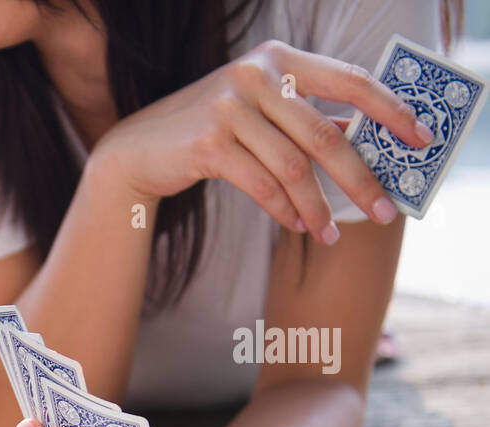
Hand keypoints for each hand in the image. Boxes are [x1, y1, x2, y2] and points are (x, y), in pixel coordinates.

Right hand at [91, 40, 433, 241]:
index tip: (420, 139)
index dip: (390, 111)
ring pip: (293, 166)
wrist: (137, 151)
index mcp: (277, 59)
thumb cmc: (207, 134)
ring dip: (318, 207)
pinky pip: (261, 183)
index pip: (350, 80)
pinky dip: (284, 209)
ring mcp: (229, 107)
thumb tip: (360, 140)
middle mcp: (256, 74)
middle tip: (385, 210)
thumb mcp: (260, 114)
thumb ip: (304, 119)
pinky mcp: (208, 143)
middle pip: (325, 133)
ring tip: (331, 236)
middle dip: (359, 178)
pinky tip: (298, 225)